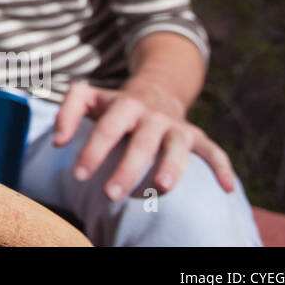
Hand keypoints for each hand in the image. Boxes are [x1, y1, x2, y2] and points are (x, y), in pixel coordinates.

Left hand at [53, 79, 235, 199]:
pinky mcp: (197, 136)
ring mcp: (177, 126)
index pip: (108, 128)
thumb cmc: (114, 104)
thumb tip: (57, 142)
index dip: (93, 150)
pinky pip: (214, 152)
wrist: (156, 89)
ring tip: (162, 188)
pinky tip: (227, 189)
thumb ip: (67, 112)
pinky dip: (222, 168)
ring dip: (172, 167)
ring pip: (177, 147)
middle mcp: (153, 115)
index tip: (80, 175)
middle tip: (111, 194)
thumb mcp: (88, 97)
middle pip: (142, 143)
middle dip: (127, 169)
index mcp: (125, 105)